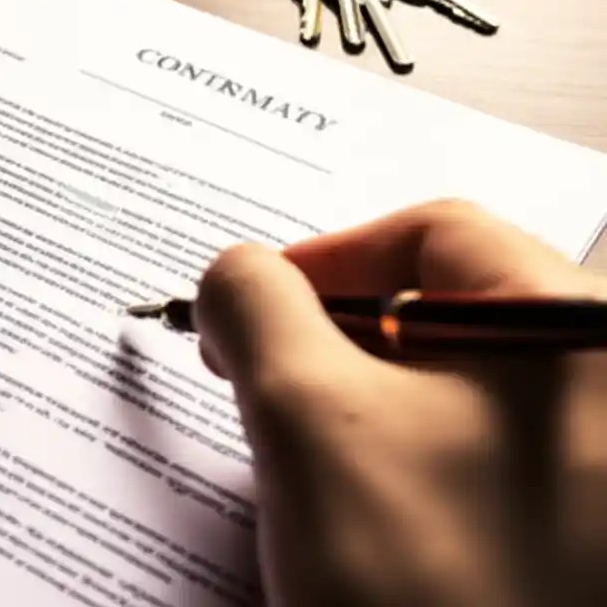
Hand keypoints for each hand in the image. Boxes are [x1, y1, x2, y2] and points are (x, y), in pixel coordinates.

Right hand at [194, 200, 606, 606]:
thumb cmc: (424, 582)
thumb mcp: (308, 420)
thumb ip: (254, 307)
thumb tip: (234, 275)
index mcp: (582, 332)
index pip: (437, 233)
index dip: (321, 259)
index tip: (244, 315)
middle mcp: (600, 390)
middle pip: (442, 310)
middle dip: (332, 341)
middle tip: (258, 386)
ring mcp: (589, 467)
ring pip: (447, 391)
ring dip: (355, 407)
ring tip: (304, 468)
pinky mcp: (566, 526)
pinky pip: (465, 456)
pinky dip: (394, 461)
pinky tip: (355, 515)